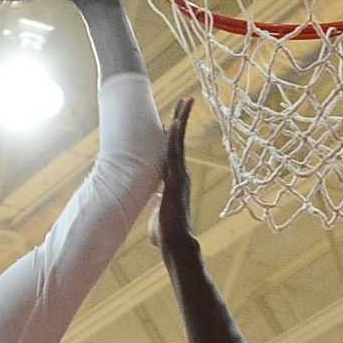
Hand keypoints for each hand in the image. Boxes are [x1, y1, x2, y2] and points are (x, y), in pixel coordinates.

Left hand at [151, 96, 193, 252]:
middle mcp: (180, 174)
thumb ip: (158, 212)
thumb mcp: (159, 218)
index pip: (173, 152)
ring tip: (185, 101)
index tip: (173, 119)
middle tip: (186, 99)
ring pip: (178, 143)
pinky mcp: (175, 179)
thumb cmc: (166, 235)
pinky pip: (174, 154)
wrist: (175, 243)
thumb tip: (156, 217)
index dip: (173, 135)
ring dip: (181, 120)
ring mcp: (179, 175)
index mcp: (175, 181)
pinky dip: (175, 137)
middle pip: (178, 141)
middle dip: (182, 119)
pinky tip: (174, 122)